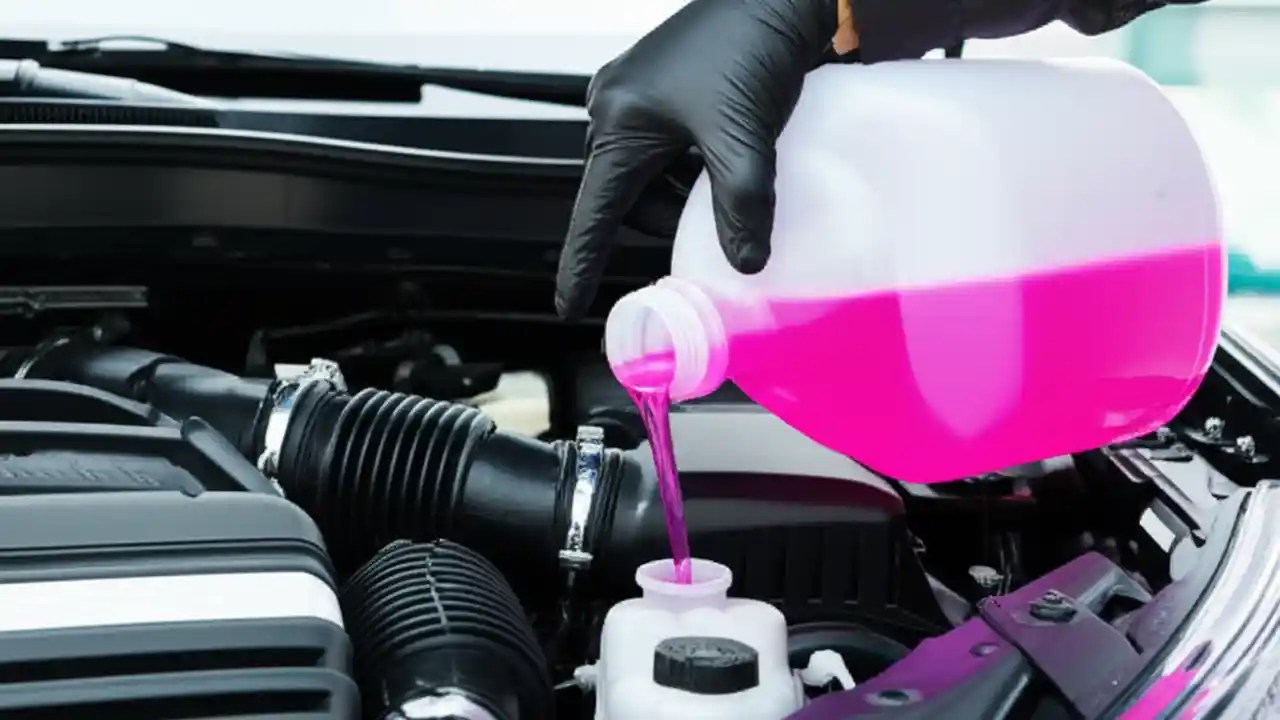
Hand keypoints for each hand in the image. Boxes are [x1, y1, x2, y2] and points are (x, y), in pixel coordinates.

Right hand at [554, 0, 839, 318]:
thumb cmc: (750, 43)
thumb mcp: (744, 138)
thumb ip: (742, 206)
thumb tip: (744, 260)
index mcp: (620, 120)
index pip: (595, 213)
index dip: (581, 263)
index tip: (568, 304)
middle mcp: (616, 105)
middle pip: (625, 197)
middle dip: (664, 218)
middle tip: (712, 223)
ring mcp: (638, 94)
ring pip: (647, 176)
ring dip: (681, 193)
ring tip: (726, 182)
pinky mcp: (665, 89)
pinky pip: (664, 150)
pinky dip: (691, 169)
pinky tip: (727, 161)